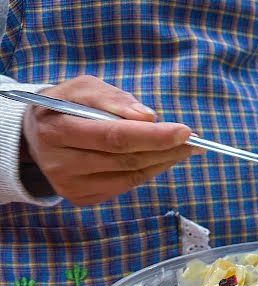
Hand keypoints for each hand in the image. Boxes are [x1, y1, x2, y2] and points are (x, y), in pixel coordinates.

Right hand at [21, 75, 197, 204]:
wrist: (35, 134)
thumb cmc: (65, 105)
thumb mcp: (83, 88)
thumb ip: (113, 99)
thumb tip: (148, 117)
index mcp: (56, 130)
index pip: (114, 137)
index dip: (153, 136)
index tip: (185, 131)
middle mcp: (59, 163)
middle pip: (125, 159)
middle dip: (166, 149)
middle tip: (194, 140)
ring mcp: (69, 185)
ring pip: (129, 176)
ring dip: (163, 161)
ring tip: (185, 148)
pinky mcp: (80, 197)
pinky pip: (125, 186)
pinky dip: (148, 171)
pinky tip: (162, 158)